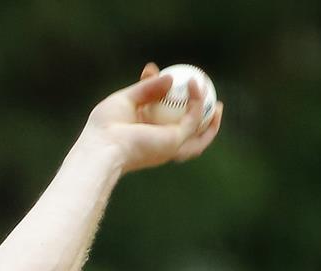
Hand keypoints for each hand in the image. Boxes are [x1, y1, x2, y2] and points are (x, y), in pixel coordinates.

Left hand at [82, 63, 224, 174]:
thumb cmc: (105, 127)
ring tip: (217, 104)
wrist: (103, 145)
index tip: (162, 75)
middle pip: (186, 136)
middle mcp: (159, 145)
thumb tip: (170, 77)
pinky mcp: (175, 142)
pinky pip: (194, 119)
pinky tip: (195, 84)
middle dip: (200, 124)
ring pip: (199, 138)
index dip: (167, 98)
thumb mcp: (125, 100)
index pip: (163, 121)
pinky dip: (198, 101)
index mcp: (146, 138)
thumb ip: (146, 88)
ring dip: (211, 122)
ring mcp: (169, 146)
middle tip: (205, 101)